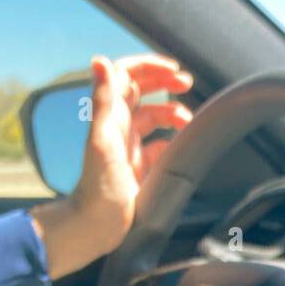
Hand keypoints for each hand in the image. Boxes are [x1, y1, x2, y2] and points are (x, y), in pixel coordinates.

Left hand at [31, 53, 192, 278]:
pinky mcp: (140, 168)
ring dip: (173, 113)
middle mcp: (120, 127)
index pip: (127, 77)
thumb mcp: (102, 139)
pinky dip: (173, 142)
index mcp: (110, 116)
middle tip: (187, 82)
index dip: (148, 66)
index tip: (172, 68)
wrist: (96, 225)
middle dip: (165, 83)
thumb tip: (99, 60)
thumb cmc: (97, 187)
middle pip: (143, 92)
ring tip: (187, 121)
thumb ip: (103, 99)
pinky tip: (182, 147)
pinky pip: (161, 147)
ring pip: (155, 118)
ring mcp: (131, 147)